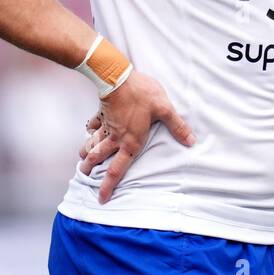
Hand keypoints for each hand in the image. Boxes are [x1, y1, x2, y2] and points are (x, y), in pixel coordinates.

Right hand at [78, 70, 195, 202]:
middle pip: (99, 158)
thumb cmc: (142, 94)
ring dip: (86, 152)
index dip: (108, 186)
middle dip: (90, 169)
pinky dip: (89, 130)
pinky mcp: (102, 112)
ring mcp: (106, 125)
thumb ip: (177, 126)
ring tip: (82, 159)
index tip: (101, 198)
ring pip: (93, 143)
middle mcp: (115, 137)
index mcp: (131, 141)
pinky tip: (88, 131)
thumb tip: (191, 141)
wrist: (117, 76)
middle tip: (84, 176)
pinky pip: (93, 124)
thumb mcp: (164, 109)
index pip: (117, 170)